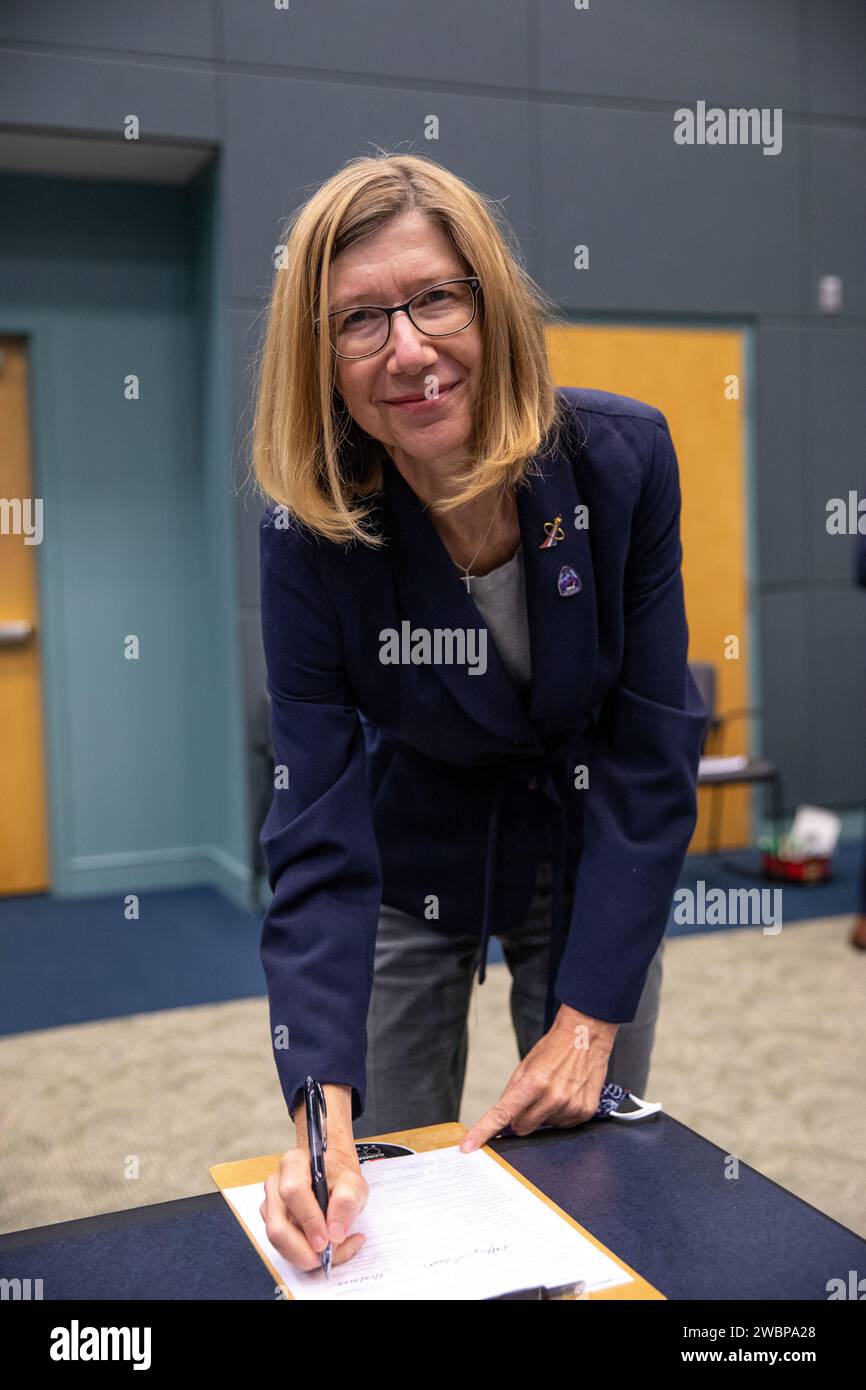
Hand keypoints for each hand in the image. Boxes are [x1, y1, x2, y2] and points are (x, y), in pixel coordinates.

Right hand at [260, 1085, 368, 1271]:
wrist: (331, 1159)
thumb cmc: (340, 1166)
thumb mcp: (355, 1179)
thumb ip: (347, 1201)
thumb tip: (336, 1230)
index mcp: (294, 1163)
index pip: (294, 1194)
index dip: (310, 1221)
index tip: (329, 1240)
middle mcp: (275, 1182)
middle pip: (276, 1223)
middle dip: (302, 1248)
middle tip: (326, 1258)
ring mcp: (270, 1200)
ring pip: (275, 1236)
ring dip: (303, 1252)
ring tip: (333, 1251)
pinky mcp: (273, 1215)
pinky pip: (282, 1240)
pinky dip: (302, 1250)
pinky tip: (327, 1245)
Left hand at [458, 1005, 618, 1151]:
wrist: (585, 1036)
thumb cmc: (554, 1048)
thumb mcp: (526, 1065)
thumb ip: (512, 1093)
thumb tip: (501, 1121)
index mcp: (533, 1082)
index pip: (502, 1114)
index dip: (483, 1132)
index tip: (468, 1146)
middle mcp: (553, 1098)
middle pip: (522, 1128)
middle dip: (521, 1118)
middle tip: (532, 1098)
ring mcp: (571, 1107)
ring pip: (544, 1128)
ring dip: (544, 1115)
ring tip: (555, 1090)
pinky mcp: (585, 1113)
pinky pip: (563, 1126)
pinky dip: (561, 1115)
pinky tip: (567, 1095)